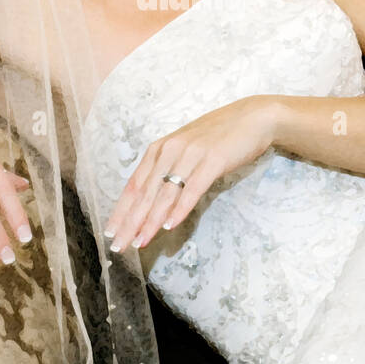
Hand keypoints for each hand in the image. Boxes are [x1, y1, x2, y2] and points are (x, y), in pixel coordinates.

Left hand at [104, 96, 276, 251]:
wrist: (253, 117)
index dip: (121, 210)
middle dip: (130, 222)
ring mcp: (191, 154)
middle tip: (120, 246)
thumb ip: (167, 169)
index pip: (134, 185)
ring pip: (165, 194)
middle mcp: (170, 150)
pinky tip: (170, 225)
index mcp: (160, 149)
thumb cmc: (218, 136)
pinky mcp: (212, 160)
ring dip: (151, 221)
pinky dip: (180, 208)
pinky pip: (192, 189)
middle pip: (145, 192)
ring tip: (140, 241)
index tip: (111, 232)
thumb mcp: (185, 149)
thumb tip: (151, 200)